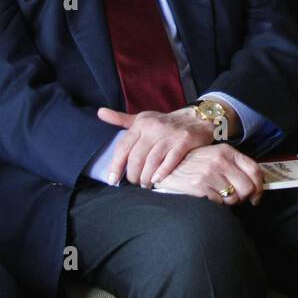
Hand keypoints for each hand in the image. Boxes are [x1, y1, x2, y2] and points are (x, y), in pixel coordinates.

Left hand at [98, 106, 218, 188]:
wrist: (198, 118)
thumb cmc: (166, 123)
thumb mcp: (143, 118)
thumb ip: (121, 119)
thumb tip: (99, 112)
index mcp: (142, 123)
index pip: (123, 147)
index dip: (116, 165)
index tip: (113, 180)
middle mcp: (154, 128)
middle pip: (137, 157)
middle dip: (133, 175)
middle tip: (134, 184)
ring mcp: (170, 135)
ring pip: (152, 161)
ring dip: (146, 178)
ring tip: (145, 185)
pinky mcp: (185, 141)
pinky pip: (171, 160)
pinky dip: (162, 173)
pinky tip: (157, 180)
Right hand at [152, 144, 263, 205]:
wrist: (166, 167)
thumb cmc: (193, 163)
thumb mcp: (215, 156)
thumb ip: (233, 166)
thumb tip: (254, 184)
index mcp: (227, 152)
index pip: (254, 170)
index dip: (259, 187)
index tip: (257, 196)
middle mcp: (220, 161)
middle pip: (247, 187)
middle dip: (245, 198)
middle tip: (238, 200)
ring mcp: (210, 173)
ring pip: (234, 198)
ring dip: (230, 202)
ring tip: (220, 197)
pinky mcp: (199, 187)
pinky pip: (219, 203)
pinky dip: (217, 204)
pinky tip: (209, 198)